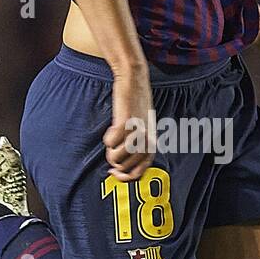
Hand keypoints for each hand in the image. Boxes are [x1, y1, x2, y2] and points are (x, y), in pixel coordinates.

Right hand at [104, 65, 153, 180]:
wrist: (134, 82)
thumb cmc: (135, 106)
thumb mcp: (141, 130)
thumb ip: (135, 149)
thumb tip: (118, 169)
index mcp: (152, 145)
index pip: (138, 173)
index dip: (123, 177)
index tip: (113, 171)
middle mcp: (147, 141)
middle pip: (124, 167)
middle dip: (114, 160)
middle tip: (112, 147)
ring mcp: (137, 133)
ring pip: (116, 158)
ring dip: (110, 150)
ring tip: (112, 139)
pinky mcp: (126, 124)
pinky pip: (111, 142)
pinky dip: (108, 138)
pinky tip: (111, 129)